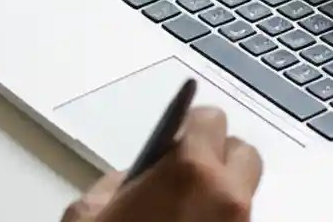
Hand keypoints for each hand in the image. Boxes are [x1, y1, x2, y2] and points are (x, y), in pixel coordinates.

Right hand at [62, 107, 262, 221]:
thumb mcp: (87, 218)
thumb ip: (113, 185)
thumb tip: (132, 181)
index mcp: (188, 172)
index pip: (210, 120)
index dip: (192, 126)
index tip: (181, 135)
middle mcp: (226, 198)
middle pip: (243, 154)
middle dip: (218, 158)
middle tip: (187, 175)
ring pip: (245, 195)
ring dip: (222, 195)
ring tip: (188, 213)